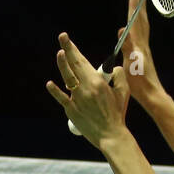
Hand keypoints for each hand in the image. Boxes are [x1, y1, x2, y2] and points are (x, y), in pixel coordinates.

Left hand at [46, 33, 127, 147]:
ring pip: (67, 78)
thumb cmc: (118, 113)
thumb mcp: (124, 92)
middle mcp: (85, 89)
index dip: (73, 48)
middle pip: (73, 65)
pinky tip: (50, 84)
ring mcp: (77, 100)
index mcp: (97, 82)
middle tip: (62, 37)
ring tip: (60, 53)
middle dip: (67, 49)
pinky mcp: (72, 111)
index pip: (82, 61)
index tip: (66, 38)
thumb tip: (112, 67)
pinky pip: (62, 98)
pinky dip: (55, 91)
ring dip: (62, 65)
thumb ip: (118, 76)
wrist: (111, 135)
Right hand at [120, 0, 164, 108]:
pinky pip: (141, 35)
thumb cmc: (140, 82)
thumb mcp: (130, 64)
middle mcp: (142, 43)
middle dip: (138, 4)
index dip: (134, 3)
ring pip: (142, 26)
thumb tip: (122, 28)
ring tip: (139, 5)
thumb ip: (126, 46)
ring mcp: (144, 49)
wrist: (152, 95)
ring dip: (140, 14)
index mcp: (138, 43)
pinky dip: (139, 27)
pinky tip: (136, 31)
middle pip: (141, 19)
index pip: (134, 18)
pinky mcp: (143, 56)